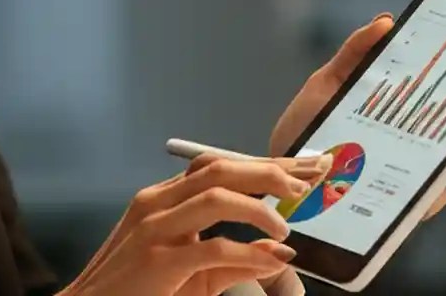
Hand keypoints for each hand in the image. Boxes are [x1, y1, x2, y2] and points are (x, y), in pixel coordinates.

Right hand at [59, 153, 333, 295]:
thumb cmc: (138, 292)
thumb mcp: (196, 274)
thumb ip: (236, 260)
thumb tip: (281, 254)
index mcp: (163, 198)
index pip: (218, 165)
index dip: (264, 163)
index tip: (305, 166)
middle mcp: (156, 203)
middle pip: (219, 168)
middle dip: (268, 171)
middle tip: (307, 182)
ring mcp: (153, 229)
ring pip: (214, 196)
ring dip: (258, 208)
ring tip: (286, 226)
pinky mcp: (156, 260)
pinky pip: (208, 247)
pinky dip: (246, 251)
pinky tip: (270, 259)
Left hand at [258, 15, 445, 292]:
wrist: (278, 175)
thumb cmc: (306, 125)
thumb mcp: (326, 84)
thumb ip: (354, 53)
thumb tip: (387, 22)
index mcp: (401, 112)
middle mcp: (411, 144)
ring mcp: (405, 176)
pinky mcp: (394, 205)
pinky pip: (426, 201)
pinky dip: (430, 194)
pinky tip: (423, 186)